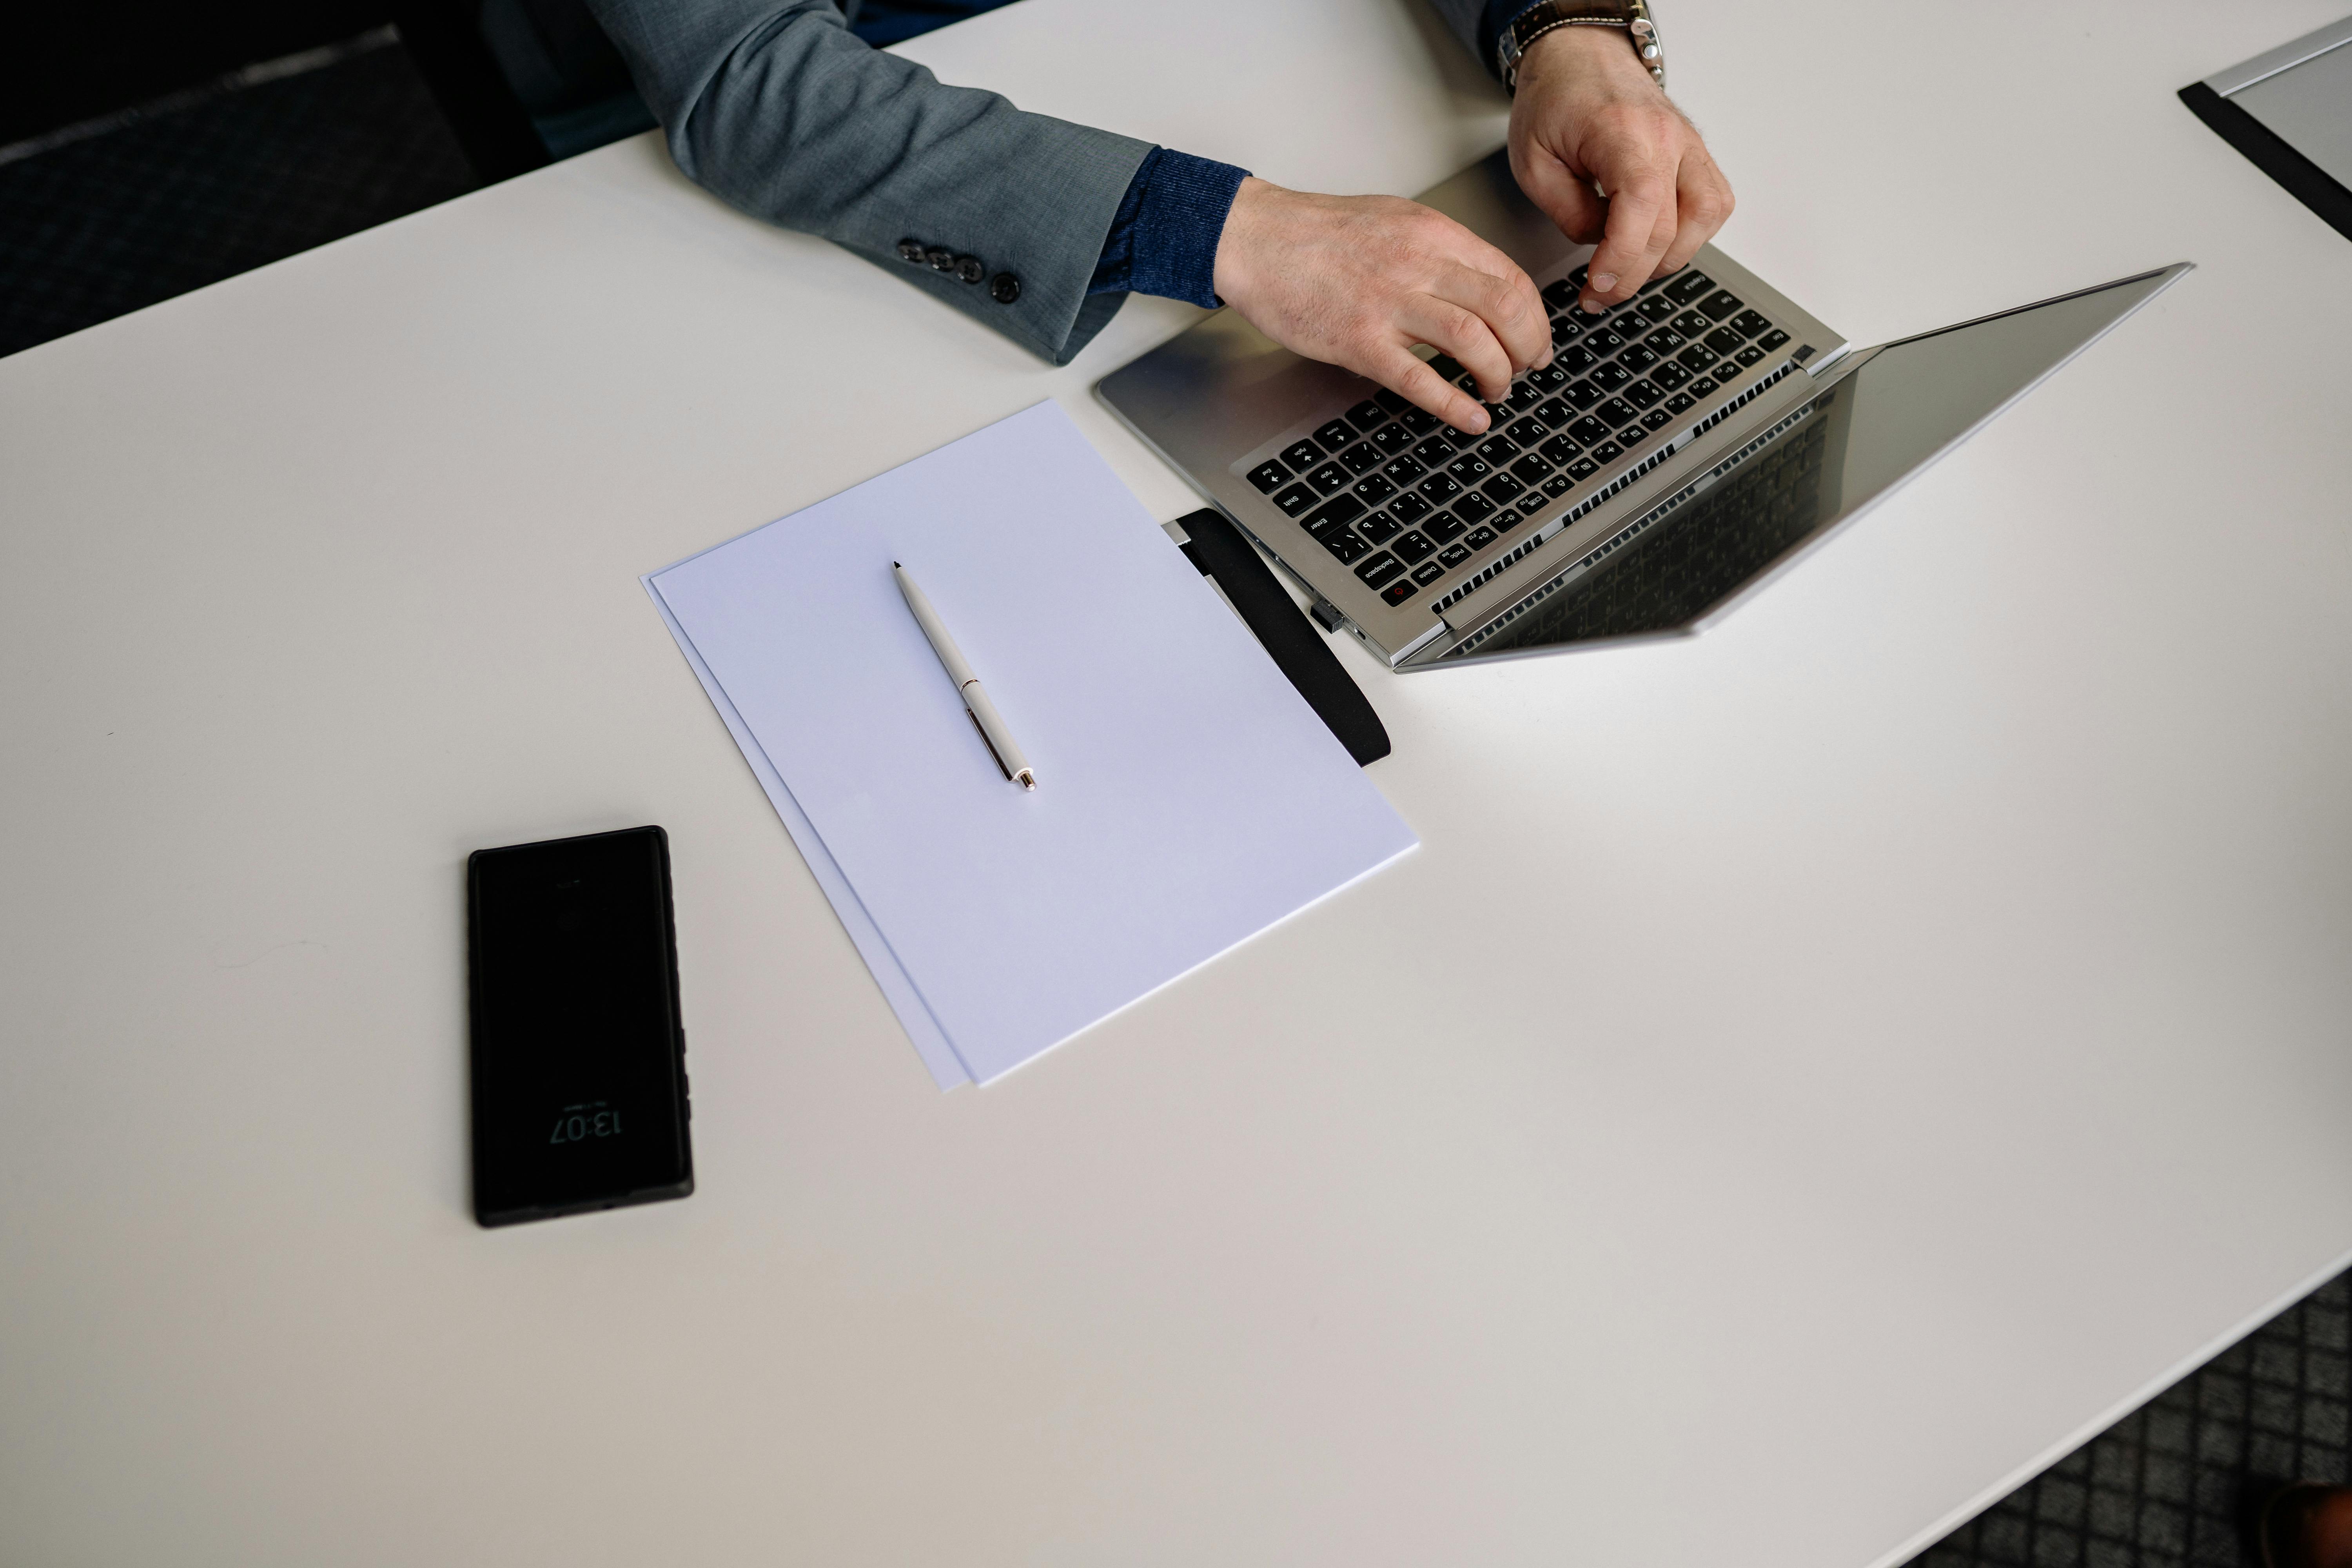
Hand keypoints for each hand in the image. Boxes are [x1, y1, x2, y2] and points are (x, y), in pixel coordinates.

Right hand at [1211, 178, 1551, 434]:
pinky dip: (1455, 405)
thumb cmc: (1316, 234)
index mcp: (1432, 233)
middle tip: (1527, 369)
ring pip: (1473, 341)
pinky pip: (1420, 379)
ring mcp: (1389, 303)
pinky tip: (1471, 419)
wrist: (1255, 239)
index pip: (1510, 276)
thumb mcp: (1394, 220)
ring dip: (1498, 374)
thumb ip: (1438, 251)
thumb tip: (1477, 286)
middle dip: (1529, 347)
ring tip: (1497, 391)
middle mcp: (1419, 263)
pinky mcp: (1358, 341)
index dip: (1536, 317)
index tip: (1536, 339)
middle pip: (1506, 308)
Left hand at [1509, 25, 1734, 311]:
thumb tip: (1602, 248)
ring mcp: (1689, 144)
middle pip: (1673, 226)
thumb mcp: (1533, 162)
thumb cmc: (1554, 101)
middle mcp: (1668, 137)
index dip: (1622, 259)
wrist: (1580, 58)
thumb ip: (1568, 213)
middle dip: (1633, 275)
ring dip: (1669, 258)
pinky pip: (1714, 204)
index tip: (1596, 287)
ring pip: (1707, 218)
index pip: (1642, 207)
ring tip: (1629, 270)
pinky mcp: (1696, 154)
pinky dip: (1692, 235)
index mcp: (1623, 132)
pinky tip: (1657, 244)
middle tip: (1598, 295)